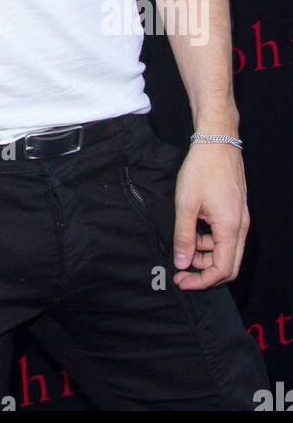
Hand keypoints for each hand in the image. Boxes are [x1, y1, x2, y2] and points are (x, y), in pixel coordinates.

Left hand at [172, 142, 248, 289]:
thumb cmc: (201, 169)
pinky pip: (227, 237)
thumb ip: (184, 236)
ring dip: (207, 256)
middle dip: (205, 273)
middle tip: (182, 273)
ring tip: (185, 248)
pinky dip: (211, 242)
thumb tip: (183, 263)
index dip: (201, 281)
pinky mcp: (237, 212)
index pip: (222, 270)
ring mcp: (241, 219)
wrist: (217, 141)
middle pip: (229, 266)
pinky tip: (194, 233)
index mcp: (230, 227)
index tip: (182, 281)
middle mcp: (241, 227)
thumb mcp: (185, 204)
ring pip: (228, 252)